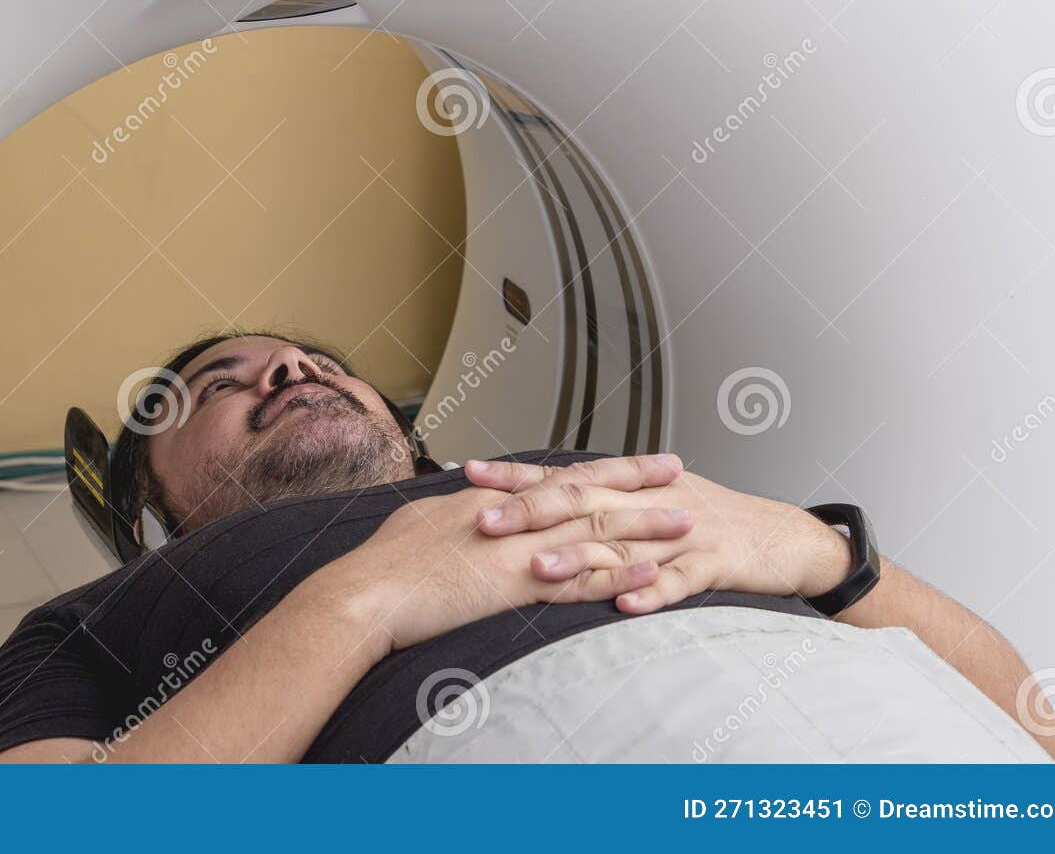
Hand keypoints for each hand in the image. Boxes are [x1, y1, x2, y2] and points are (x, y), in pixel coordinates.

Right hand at [313, 455, 692, 654]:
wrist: (366, 593)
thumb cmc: (383, 567)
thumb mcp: (423, 526)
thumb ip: (455, 516)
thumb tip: (468, 508)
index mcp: (491, 502)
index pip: (556, 477)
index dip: (598, 468)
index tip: (634, 462)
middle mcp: (511, 518)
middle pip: (586, 493)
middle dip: (636, 483)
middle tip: (679, 473)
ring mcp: (517, 549)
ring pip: (594, 530)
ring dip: (645, 527)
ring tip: (688, 522)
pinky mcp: (516, 585)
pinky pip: (579, 579)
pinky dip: (618, 574)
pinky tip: (652, 573)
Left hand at [467, 456, 851, 615]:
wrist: (782, 537)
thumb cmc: (710, 519)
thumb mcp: (649, 501)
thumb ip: (596, 503)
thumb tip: (533, 500)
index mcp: (629, 485)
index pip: (563, 475)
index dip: (516, 474)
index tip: (468, 473)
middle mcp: (649, 502)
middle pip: (583, 503)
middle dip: (531, 512)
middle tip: (484, 523)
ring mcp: (681, 534)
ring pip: (622, 546)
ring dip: (579, 559)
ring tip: (535, 571)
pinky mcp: (714, 566)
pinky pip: (680, 583)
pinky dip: (653, 594)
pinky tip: (624, 607)